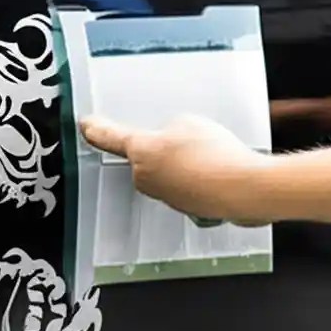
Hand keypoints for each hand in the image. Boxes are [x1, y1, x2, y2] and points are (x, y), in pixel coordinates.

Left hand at [79, 115, 272, 224]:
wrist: (244, 189)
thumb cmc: (215, 156)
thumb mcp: (189, 122)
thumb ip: (171, 128)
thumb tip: (172, 139)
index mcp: (140, 152)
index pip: (109, 138)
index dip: (96, 130)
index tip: (86, 125)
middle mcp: (145, 178)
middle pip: (145, 156)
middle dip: (162, 146)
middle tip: (187, 138)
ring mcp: (165, 196)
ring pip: (167, 171)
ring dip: (184, 163)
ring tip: (209, 156)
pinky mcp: (185, 207)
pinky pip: (187, 185)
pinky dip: (199, 177)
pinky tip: (217, 171)